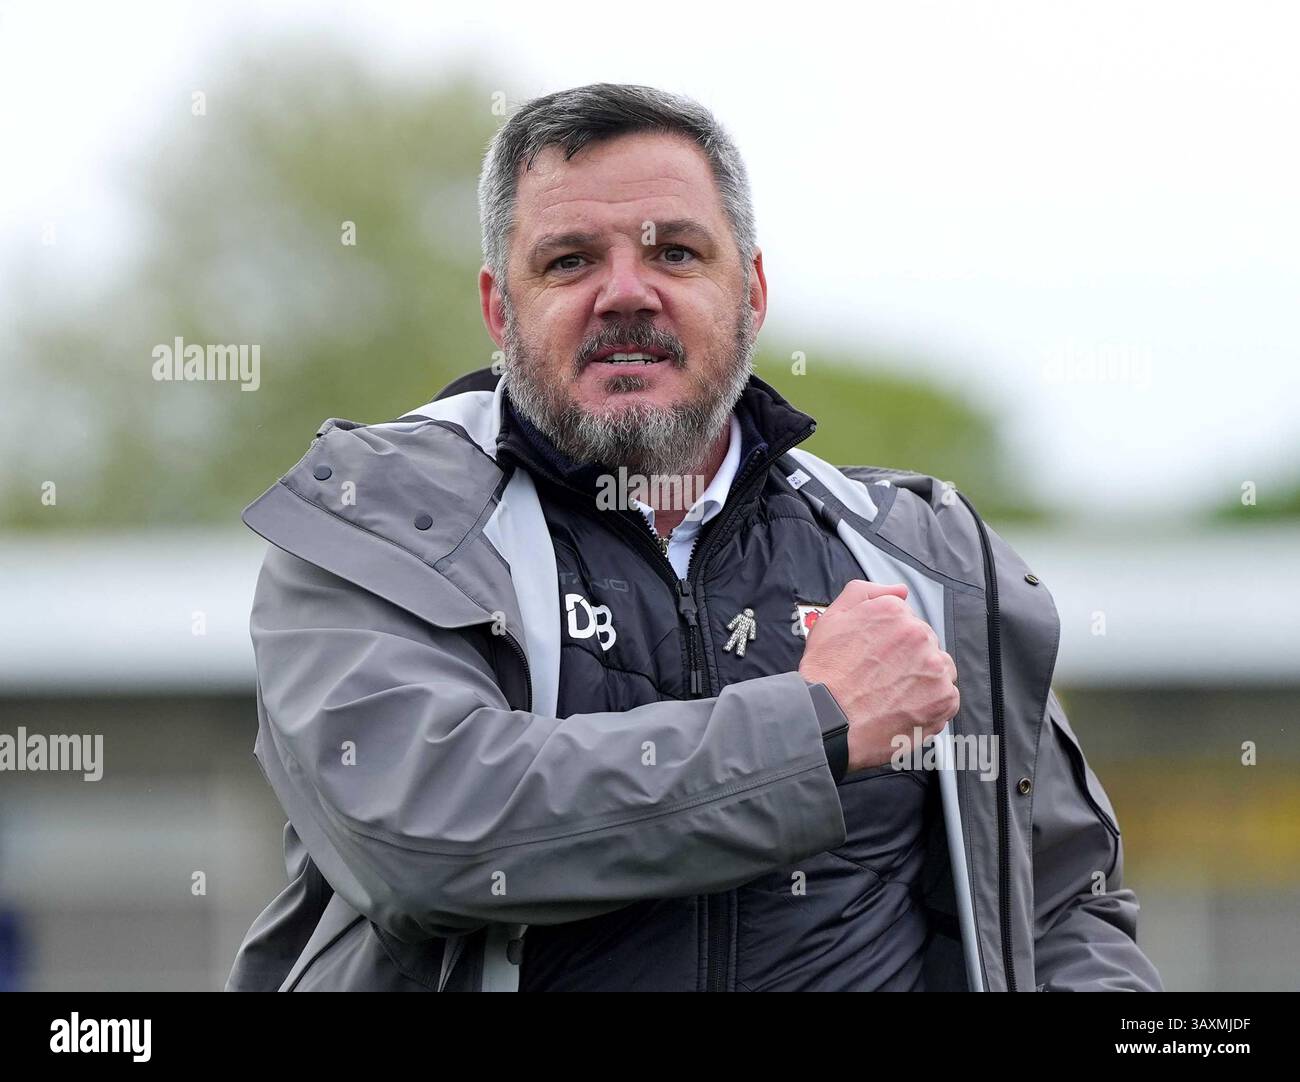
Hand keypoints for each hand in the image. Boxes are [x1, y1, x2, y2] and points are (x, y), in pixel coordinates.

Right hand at [799, 579, 958, 771]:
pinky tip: (905, 709)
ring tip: (894, 696)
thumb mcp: (832, 618)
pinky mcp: (943, 698)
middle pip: (925, 644)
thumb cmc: (826, 674)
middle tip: (882, 680)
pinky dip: (931, 705)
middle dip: (909, 660)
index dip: (891, 643)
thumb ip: (866, 593)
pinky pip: (948, 697)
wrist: (827, 719)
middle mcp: (919, 634)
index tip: (878, 659)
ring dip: (924, 680)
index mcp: (894, 612)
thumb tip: (901, 590)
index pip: (907, 622)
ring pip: (939, 669)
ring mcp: (934, 667)